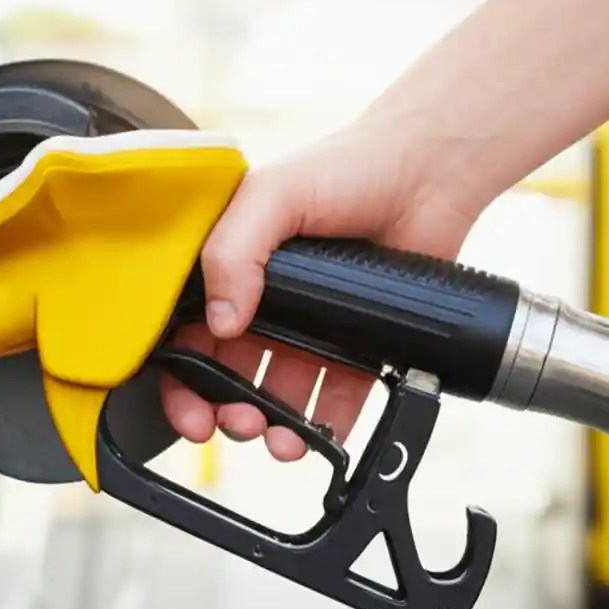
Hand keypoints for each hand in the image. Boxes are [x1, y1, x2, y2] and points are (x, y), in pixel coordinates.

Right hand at [160, 114, 495, 460]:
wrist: (427, 173)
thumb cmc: (346, 168)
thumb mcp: (271, 196)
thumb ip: (232, 252)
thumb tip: (220, 323)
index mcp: (230, 269)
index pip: (186, 335)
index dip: (180, 380)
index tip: (190, 413)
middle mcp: (264, 303)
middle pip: (227, 378)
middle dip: (225, 412)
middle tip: (239, 423)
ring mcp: (310, 328)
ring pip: (278, 397)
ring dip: (274, 429)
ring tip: (283, 440)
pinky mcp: (357, 345)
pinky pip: (337, 398)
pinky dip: (327, 426)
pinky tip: (324, 435)